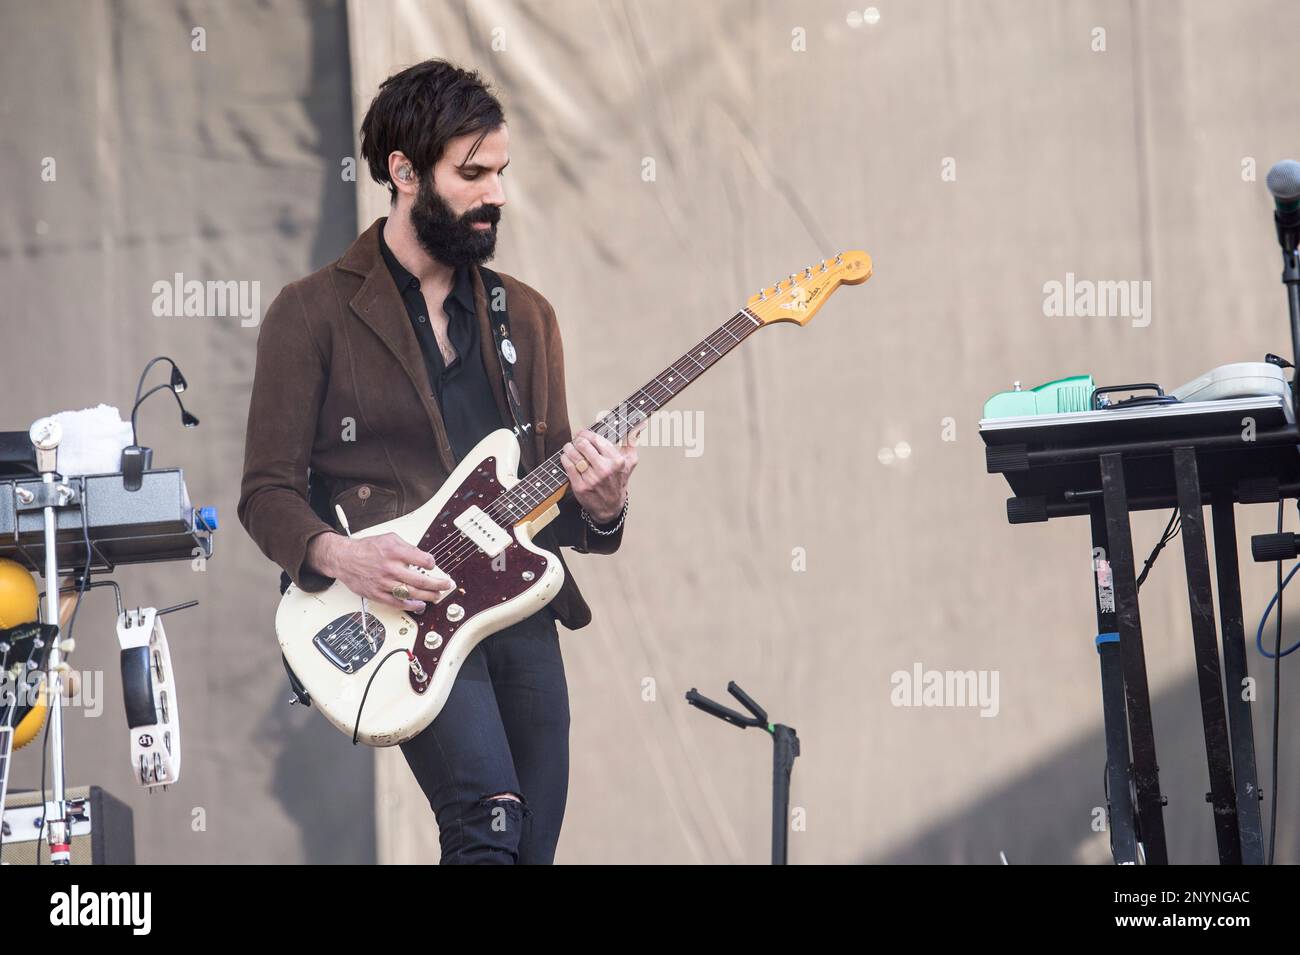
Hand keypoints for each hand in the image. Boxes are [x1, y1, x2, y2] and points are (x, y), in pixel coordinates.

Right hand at [308, 532, 454, 611]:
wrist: (344, 559)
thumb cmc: (367, 549)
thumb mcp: (389, 538)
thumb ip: (407, 547)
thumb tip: (422, 557)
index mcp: (394, 551)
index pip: (421, 559)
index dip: (431, 563)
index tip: (434, 566)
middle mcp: (389, 568)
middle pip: (419, 580)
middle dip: (437, 584)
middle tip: (446, 585)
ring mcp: (383, 582)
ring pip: (410, 593)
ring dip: (427, 596)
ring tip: (437, 596)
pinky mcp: (377, 593)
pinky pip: (396, 602)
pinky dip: (410, 605)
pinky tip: (419, 605)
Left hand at [560, 426, 639, 522]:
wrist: (610, 506)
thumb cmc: (618, 481)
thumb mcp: (630, 462)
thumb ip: (631, 442)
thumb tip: (637, 426)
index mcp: (617, 461)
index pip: (597, 439)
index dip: (586, 433)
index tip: (582, 433)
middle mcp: (604, 469)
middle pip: (583, 444)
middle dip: (577, 439)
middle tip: (575, 440)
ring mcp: (592, 478)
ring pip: (574, 454)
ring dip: (569, 447)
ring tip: (569, 447)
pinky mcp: (580, 486)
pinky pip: (568, 466)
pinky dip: (565, 458)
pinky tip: (567, 457)